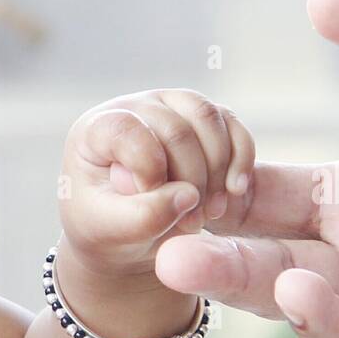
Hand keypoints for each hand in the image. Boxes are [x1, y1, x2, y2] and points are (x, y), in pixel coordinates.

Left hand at [59, 89, 254, 279]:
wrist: (131, 230)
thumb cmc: (109, 226)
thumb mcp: (111, 229)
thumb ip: (141, 216)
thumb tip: (188, 196)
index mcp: (97, 130)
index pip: (129, 131)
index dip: (149, 169)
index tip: (149, 206)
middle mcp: (136, 108)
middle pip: (177, 130)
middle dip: (191, 182)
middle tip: (191, 223)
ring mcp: (172, 107)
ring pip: (208, 118)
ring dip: (218, 170)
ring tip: (211, 211)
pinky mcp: (206, 119)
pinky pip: (233, 126)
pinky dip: (241, 159)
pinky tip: (235, 191)